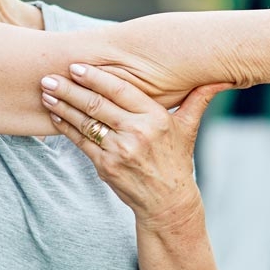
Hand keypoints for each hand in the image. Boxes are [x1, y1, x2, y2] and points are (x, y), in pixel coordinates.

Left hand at [40, 64, 229, 228]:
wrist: (168, 203)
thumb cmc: (176, 160)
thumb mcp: (188, 129)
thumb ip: (198, 100)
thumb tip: (224, 77)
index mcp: (156, 119)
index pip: (121, 91)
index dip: (97, 77)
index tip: (76, 66)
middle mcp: (138, 133)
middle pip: (97, 105)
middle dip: (70, 89)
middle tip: (49, 75)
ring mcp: (120, 151)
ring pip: (85, 122)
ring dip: (62, 105)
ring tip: (45, 91)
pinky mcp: (106, 167)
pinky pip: (81, 142)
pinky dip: (65, 126)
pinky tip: (54, 114)